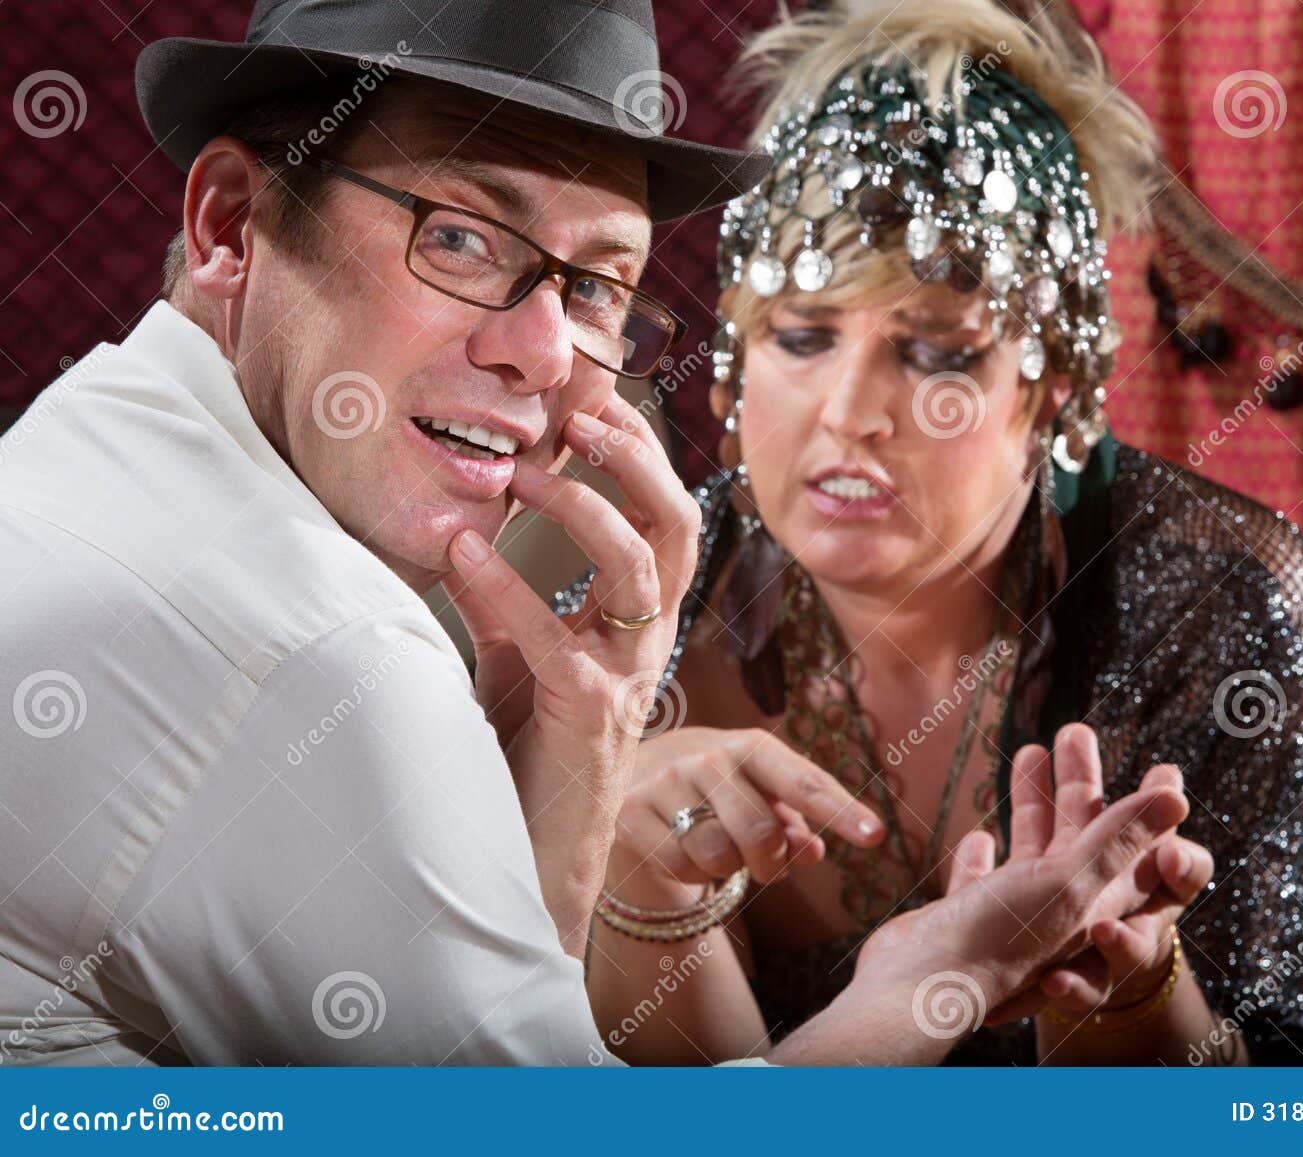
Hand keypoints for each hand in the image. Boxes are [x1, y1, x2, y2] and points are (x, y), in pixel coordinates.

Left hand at [440, 392, 702, 946]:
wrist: (530, 851)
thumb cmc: (526, 754)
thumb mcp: (513, 660)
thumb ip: (500, 602)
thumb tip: (463, 537)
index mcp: (635, 618)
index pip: (659, 515)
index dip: (636, 453)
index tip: (591, 400)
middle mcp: (646, 638)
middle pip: (677, 524)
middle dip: (637, 459)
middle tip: (581, 413)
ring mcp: (626, 674)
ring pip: (639, 564)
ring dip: (583, 505)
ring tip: (525, 468)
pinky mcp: (587, 712)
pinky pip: (553, 634)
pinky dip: (505, 586)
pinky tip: (461, 550)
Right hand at [607, 727, 884, 903]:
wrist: (631, 774)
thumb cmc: (716, 789)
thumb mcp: (758, 795)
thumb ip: (793, 823)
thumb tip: (814, 852)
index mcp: (751, 746)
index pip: (804, 782)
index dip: (842, 810)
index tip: (877, 835)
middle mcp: (708, 756)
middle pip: (761, 833)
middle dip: (772, 863)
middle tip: (767, 866)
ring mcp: (665, 782)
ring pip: (719, 855)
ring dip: (728, 869)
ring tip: (716, 850)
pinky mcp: (630, 812)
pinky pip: (680, 866)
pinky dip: (692, 874)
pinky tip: (683, 853)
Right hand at [852, 724, 1188, 1017]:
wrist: (919, 988)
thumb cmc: (1000, 938)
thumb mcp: (1073, 882)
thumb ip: (1121, 839)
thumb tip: (1178, 797)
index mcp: (1095, 904)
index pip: (1139, 850)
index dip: (1152, 810)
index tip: (1164, 769)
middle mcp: (1060, 913)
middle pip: (1082, 839)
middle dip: (1082, 783)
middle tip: (1075, 730)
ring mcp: (1013, 919)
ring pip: (1032, 852)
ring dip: (1034, 803)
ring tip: (1028, 750)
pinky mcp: (968, 923)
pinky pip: (982, 885)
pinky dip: (982, 859)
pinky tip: (979, 838)